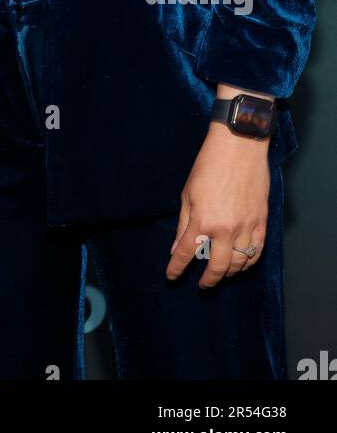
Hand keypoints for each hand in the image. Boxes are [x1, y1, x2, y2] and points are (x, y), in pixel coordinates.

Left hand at [165, 123, 270, 287]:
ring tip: (221, 274)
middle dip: (208, 280)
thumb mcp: (188, 193)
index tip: (171, 276)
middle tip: (202, 285)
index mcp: (202, 220)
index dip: (176, 268)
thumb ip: (184, 223)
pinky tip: (242, 264)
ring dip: (229, 273)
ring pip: (239, 264)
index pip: (186, 253)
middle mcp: (225, 229)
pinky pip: (257, 252)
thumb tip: (175, 247)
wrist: (239, 147)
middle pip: (217, 267)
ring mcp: (247, 227)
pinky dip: (249, 262)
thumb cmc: (208, 165)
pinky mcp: (262, 222)